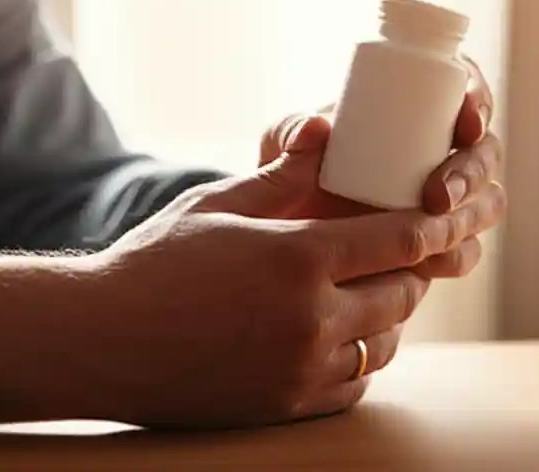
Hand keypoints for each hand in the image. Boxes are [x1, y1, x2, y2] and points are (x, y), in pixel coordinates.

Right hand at [90, 150, 504, 427]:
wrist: (99, 341)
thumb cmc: (152, 264)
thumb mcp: (216, 203)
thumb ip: (281, 174)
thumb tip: (326, 132)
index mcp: (298, 258)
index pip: (400, 241)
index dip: (429, 226)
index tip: (439, 217)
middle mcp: (311, 319)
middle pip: (401, 293)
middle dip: (409, 269)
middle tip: (399, 252)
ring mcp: (300, 369)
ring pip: (383, 343)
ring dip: (387, 317)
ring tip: (368, 294)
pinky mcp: (286, 405)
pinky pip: (353, 387)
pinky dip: (358, 361)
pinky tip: (338, 339)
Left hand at [257, 55, 503, 277]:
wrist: (285, 224)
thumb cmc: (291, 165)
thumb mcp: (283, 143)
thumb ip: (291, 132)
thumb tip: (316, 127)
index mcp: (417, 107)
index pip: (464, 91)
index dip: (479, 102)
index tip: (466, 122)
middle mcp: (443, 149)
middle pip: (485, 151)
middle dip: (472, 171)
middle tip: (436, 194)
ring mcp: (448, 196)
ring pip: (486, 201)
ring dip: (471, 214)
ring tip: (434, 228)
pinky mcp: (440, 240)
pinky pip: (465, 247)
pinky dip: (456, 253)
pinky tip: (433, 260)